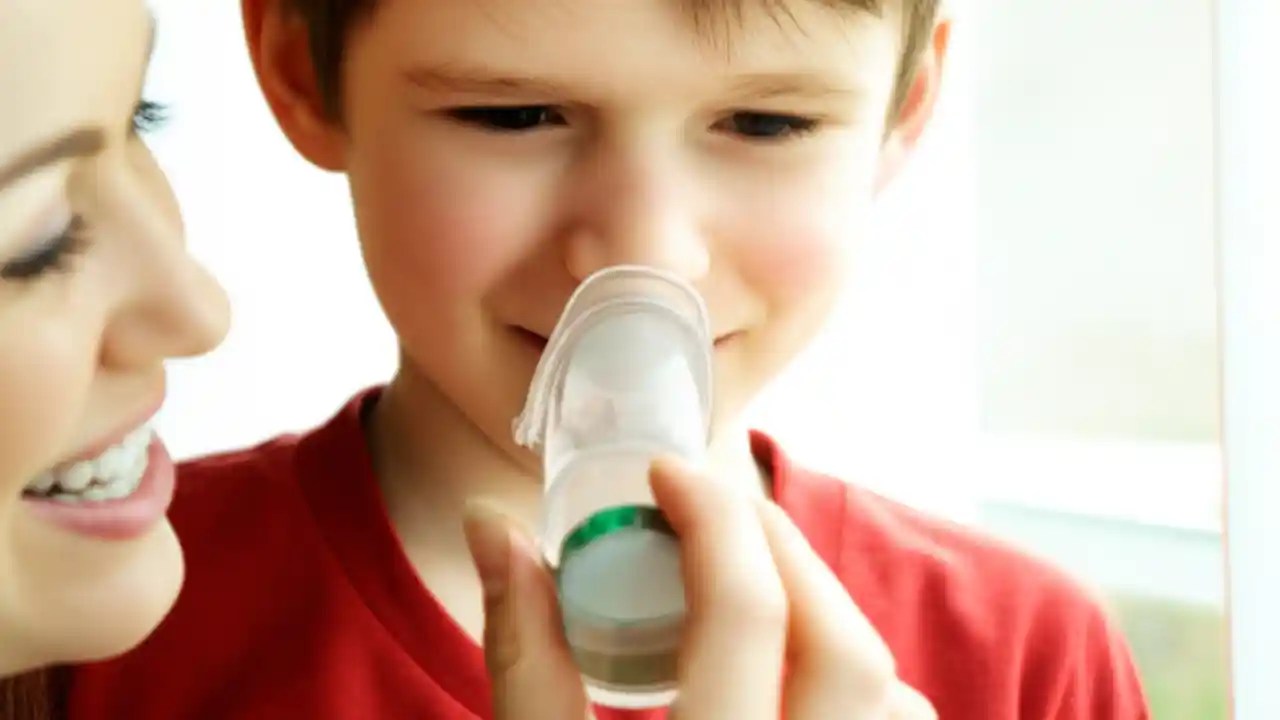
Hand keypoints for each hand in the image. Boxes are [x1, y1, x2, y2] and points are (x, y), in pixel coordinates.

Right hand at [463, 458, 935, 719]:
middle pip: (843, 645)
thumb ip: (522, 653)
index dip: (710, 518)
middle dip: (780, 550)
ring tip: (750, 597)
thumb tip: (491, 525)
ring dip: (828, 623)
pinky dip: (859, 694)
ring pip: (892, 703)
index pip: (742, 617)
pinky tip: (792, 690)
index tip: (667, 472)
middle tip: (713, 512)